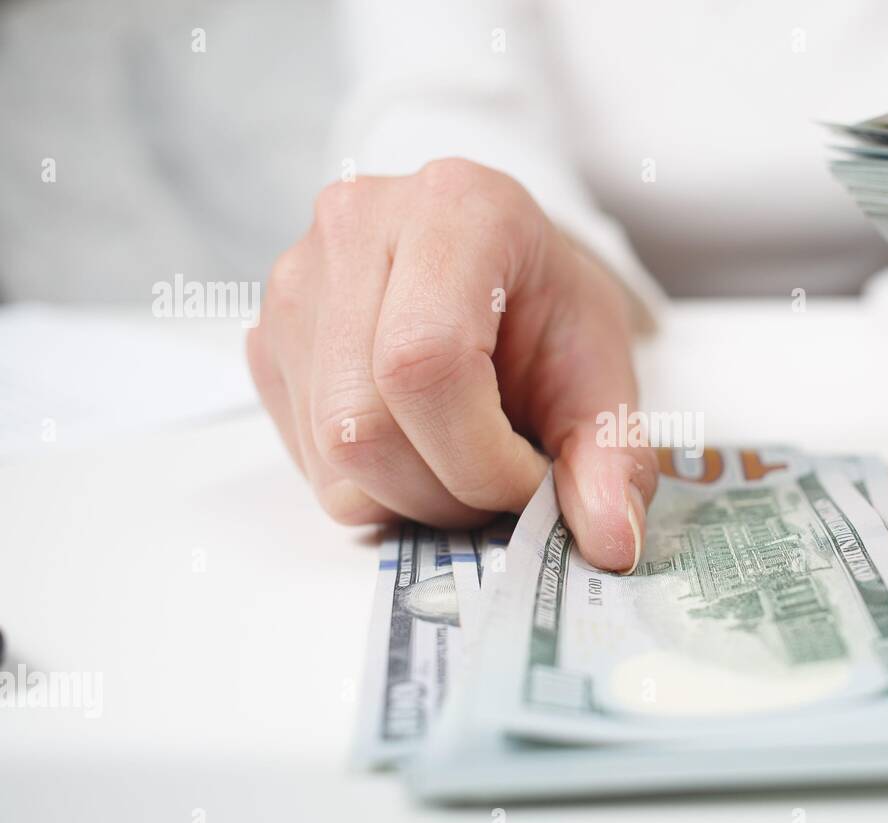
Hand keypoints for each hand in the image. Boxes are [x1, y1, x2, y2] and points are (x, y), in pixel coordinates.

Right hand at [247, 159, 655, 570]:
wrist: (499, 274)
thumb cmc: (548, 313)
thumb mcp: (602, 375)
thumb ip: (613, 456)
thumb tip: (611, 541)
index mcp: (456, 209)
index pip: (424, 362)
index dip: (479, 458)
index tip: (531, 482)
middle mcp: (357, 227)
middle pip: (361, 423)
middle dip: (445, 492)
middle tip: (501, 485)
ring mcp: (296, 282)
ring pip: (330, 455)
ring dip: (410, 497)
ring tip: (464, 461)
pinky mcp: (268, 337)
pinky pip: (306, 460)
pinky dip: (373, 486)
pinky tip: (418, 447)